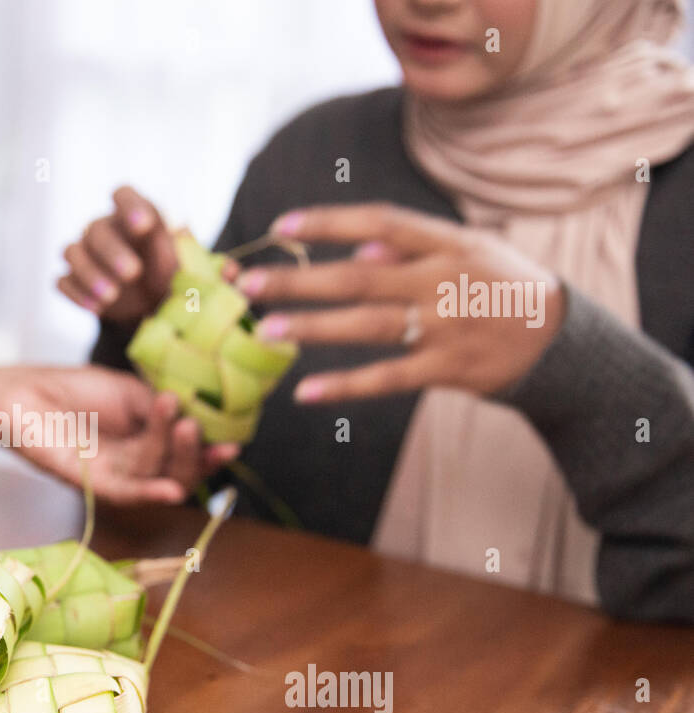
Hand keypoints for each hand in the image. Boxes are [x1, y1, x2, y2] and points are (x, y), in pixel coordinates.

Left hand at [0, 365, 237, 504]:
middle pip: (178, 475)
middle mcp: (135, 467)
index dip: (210, 453)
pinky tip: (172, 489)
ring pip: (157, 479)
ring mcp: (114, 477)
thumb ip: (163, 407)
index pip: (187, 458)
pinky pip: (126, 495)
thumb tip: (201, 417)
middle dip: (195, 456)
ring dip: (173, 454)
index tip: (231, 443)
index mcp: (148, 446)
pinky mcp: (91, 484)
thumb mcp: (131, 392)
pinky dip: (150, 495)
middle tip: (195, 426)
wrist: (24, 392)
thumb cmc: (73, 390)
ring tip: (177, 421)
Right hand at [57, 186, 183, 323]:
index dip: (129, 206)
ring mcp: (86, 254)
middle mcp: (106, 228)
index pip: (124, 195)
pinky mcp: (74, 280)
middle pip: (96, 229)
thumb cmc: (172, 272)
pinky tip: (97, 308)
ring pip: (72, 253)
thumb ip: (182, 240)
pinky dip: (77, 293)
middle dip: (112, 252)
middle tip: (132, 273)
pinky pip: (63, 281)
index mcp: (134, 214)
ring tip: (111, 296)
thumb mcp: (185, 256)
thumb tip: (178, 226)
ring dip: (89, 273)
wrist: (156, 305)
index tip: (142, 225)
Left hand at [236, 203, 564, 401]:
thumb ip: (415, 247)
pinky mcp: (447, 369)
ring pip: (366, 326)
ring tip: (263, 329)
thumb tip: (361, 247)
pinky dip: (346, 385)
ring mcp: (444, 326)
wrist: (563, 340)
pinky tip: (306, 392)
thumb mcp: (470, 251)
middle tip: (249, 282)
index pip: (381, 221)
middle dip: (300, 280)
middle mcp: (442, 280)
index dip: (329, 222)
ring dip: (312, 327)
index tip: (281, 227)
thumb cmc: (501, 286)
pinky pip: (387, 378)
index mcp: (447, 243)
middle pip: (359, 276)